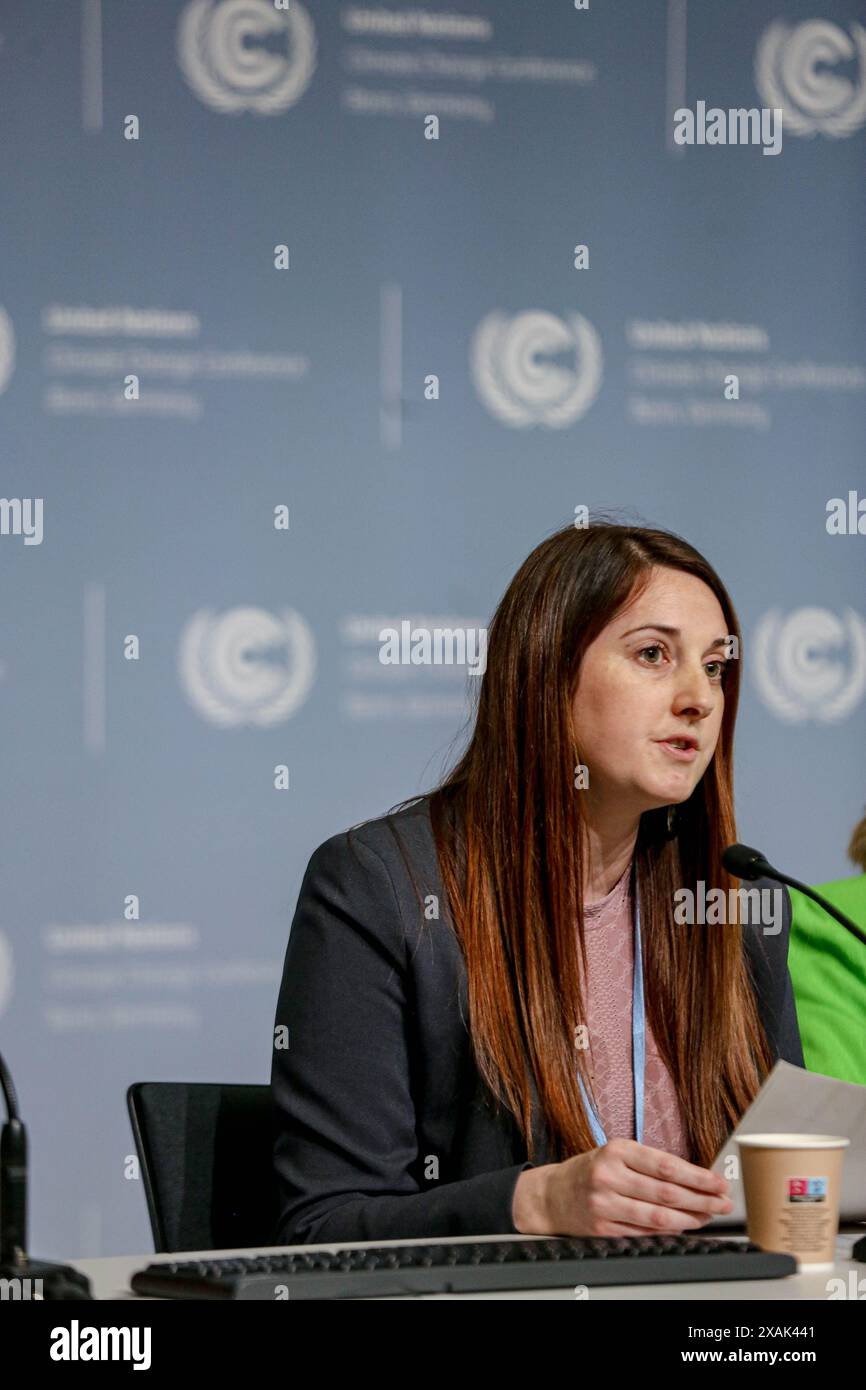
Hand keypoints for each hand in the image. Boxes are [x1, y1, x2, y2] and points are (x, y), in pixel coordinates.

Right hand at [512, 1138, 733, 1236]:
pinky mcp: (602, 1229)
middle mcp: (609, 1176)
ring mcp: (604, 1204)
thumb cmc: (591, 1171)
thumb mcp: (616, 1154)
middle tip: (723, 1202)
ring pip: (657, 1217)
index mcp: (616, 1151)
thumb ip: (649, 1164)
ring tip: (707, 1217)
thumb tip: (693, 1179)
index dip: (697, 1176)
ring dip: (688, 1219)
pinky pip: (643, 1233)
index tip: (718, 1182)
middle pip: (666, 1193)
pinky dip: (666, 1232)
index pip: (666, 1165)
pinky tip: (681, 1228)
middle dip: (701, 1200)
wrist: (552, 1195)